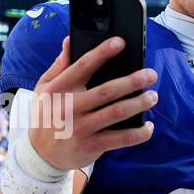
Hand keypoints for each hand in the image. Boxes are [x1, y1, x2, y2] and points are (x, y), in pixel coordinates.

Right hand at [27, 35, 156, 171]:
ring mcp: (81, 128)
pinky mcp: (92, 146)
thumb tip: (69, 40)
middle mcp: (69, 108)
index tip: (120, 42)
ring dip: (139, 104)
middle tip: (151, 74)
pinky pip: (121, 138)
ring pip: (117, 113)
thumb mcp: (44, 89)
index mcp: (58, 89)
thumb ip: (59, 66)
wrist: (41, 153)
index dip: (102, 53)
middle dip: (133, 81)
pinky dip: (139, 133)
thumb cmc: (47, 115)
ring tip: (153, 97)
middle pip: (107, 90)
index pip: (82, 66)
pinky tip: (148, 126)